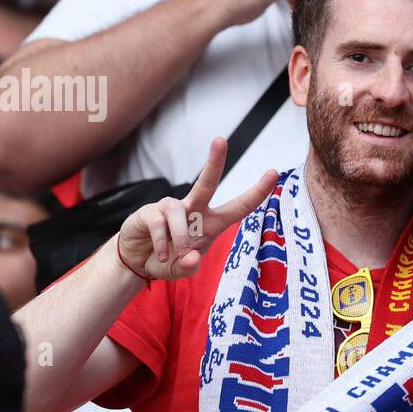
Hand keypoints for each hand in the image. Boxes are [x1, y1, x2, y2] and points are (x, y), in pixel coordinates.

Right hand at [115, 137, 276, 280]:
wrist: (138, 261)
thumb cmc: (168, 260)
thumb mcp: (180, 271)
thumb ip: (188, 268)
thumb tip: (191, 257)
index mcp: (212, 224)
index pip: (239, 207)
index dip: (257, 192)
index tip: (274, 173)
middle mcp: (194, 210)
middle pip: (207, 183)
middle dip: (214, 162)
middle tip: (220, 140)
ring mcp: (171, 208)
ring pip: (180, 213)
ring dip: (178, 238)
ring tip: (171, 257)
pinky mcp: (150, 211)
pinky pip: (160, 223)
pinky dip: (161, 242)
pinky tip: (160, 253)